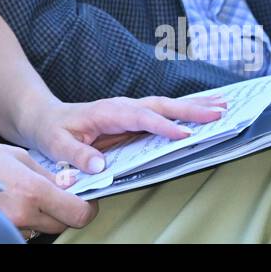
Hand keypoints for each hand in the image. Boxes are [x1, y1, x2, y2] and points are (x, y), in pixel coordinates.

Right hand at [0, 138, 96, 235]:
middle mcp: (23, 214)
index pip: (77, 213)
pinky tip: (13, 203)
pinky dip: (25, 219)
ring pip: (42, 228)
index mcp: (32, 191)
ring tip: (26, 195)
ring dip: (43, 215)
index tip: (85, 199)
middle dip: (65, 210)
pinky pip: (24, 230)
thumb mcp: (17, 156)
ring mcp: (9, 226)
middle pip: (62, 224)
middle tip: (57, 194)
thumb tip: (69, 184)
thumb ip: (47, 174)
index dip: (87, 207)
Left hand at [26, 95, 227, 174]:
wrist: (46, 117)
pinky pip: (163, 113)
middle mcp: (123, 107)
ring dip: (195, 106)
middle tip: (219, 112)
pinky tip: (204, 110)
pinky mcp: (135, 117)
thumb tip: (100, 166)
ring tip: (224, 105)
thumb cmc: (53, 130)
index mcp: (107, 112)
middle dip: (190, 109)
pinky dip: (186, 110)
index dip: (162, 126)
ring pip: (166, 106)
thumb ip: (76, 156)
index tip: (183, 134)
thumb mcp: (57, 144)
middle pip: (161, 106)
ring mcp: (130, 110)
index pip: (139, 118)